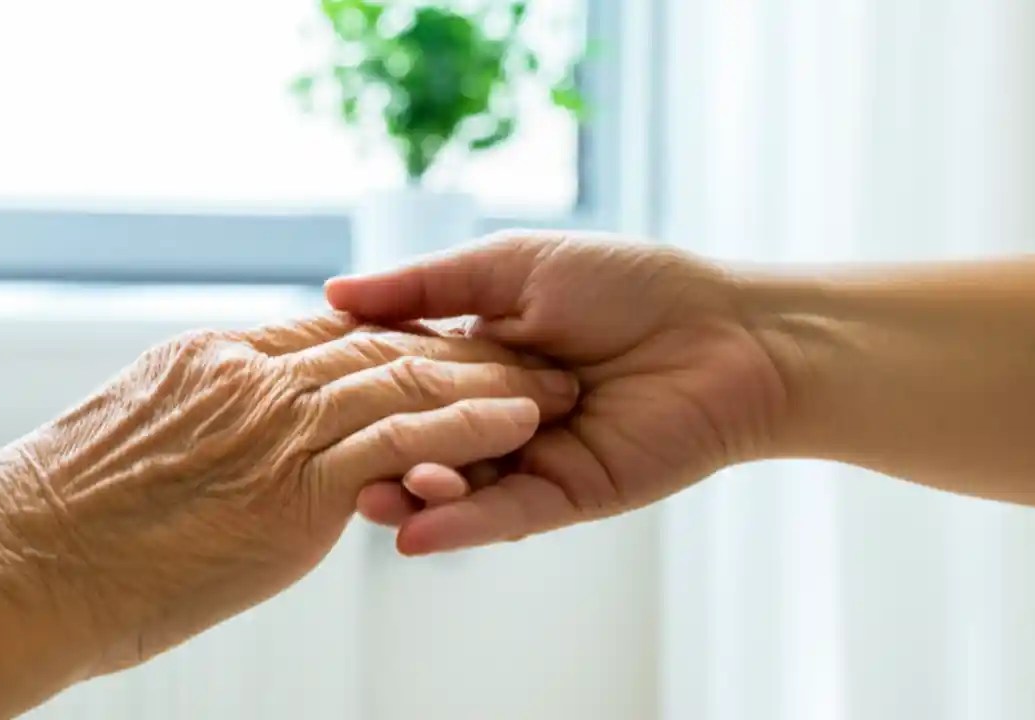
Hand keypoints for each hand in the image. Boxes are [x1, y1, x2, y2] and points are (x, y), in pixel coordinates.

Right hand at [0, 315, 577, 682]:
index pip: (330, 331)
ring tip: (551, 384)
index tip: (450, 342)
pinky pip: (404, 438)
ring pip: (405, 380)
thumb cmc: (55, 526)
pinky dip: (467, 424)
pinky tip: (517, 423)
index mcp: (213, 357)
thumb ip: (203, 425)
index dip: (400, 334)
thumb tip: (234, 442)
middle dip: (465, 348)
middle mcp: (251, 375)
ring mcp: (274, 422)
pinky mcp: (295, 481)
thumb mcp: (137, 447)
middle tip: (528, 352)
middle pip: (383, 344)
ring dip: (488, 381)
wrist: (12, 570)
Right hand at [326, 233, 789, 554]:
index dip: (359, 390)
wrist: (729, 332)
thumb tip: (332, 291)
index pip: (402, 379)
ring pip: (459, 486)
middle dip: (379, 453)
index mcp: (479, 357)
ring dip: (414, 495)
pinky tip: (417, 530)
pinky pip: (508, 514)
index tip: (305, 395)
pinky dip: (464, 523)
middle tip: (332, 464)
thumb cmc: (631, 284)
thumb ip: (427, 286)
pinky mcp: (570, 496)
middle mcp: (496, 413)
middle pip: (422, 439)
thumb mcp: (514, 267)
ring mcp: (530, 458)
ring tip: (373, 497)